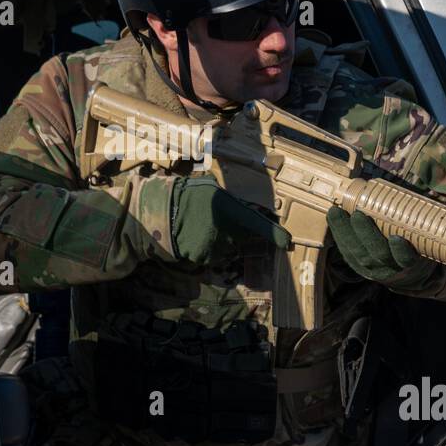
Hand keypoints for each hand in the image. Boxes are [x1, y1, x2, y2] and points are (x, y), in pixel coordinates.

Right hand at [170, 176, 290, 263]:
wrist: (159, 212)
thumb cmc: (185, 195)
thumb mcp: (209, 188)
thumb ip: (228, 201)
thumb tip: (241, 209)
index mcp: (229, 210)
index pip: (258, 225)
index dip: (275, 235)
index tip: (286, 242)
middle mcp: (225, 230)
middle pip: (240, 237)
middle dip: (234, 232)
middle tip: (217, 220)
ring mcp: (214, 246)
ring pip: (226, 247)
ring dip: (219, 241)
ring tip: (201, 227)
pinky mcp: (203, 257)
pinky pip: (212, 255)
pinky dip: (207, 249)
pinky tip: (194, 236)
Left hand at [325, 207, 436, 286]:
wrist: (409, 275)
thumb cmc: (419, 247)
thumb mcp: (427, 239)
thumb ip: (426, 218)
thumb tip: (437, 186)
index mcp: (411, 265)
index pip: (406, 261)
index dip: (401, 252)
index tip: (397, 239)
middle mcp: (390, 269)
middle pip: (377, 255)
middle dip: (366, 235)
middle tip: (359, 215)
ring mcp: (372, 269)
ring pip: (357, 254)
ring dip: (345, 233)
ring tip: (337, 213)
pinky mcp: (358, 266)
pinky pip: (346, 253)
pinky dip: (338, 235)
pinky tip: (333, 218)